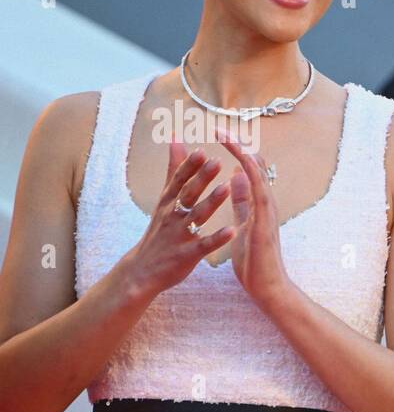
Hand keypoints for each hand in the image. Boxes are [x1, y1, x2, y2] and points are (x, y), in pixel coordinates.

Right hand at [119, 140, 233, 297]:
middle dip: (201, 177)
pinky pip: (205, 245)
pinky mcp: (188, 254)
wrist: (142, 271)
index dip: (190, 165)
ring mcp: (180, 235)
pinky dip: (218, 238)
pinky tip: (232, 230)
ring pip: (197, 216)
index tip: (202, 150)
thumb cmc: (160, 231)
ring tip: (227, 188)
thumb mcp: (164, 200)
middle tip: (217, 161)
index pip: (179, 180)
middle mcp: (173, 215)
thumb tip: (176, 140)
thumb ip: (174, 171)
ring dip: (211, 202)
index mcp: (169, 203)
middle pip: (188, 193)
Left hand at [215, 128, 293, 312]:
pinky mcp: (266, 222)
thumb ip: (242, 202)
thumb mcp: (244, 224)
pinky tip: (243, 163)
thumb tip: (237, 177)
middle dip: (238, 148)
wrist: (267, 286)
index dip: (235, 154)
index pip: (249, 172)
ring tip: (228, 138)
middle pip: (255, 168)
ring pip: (258, 176)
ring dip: (244, 156)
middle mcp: (266, 204)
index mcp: (258, 205)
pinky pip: (260, 194)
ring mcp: (268, 212)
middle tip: (221, 129)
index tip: (220, 139)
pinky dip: (253, 176)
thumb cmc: (255, 260)